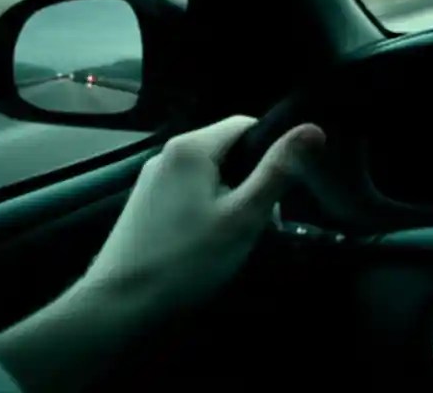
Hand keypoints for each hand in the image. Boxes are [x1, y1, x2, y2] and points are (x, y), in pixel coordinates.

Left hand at [0, 116, 323, 392]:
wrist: (118, 307)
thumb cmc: (188, 259)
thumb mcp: (244, 216)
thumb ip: (279, 171)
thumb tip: (314, 129)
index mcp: (192, 148)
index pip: (247, 125)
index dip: (273, 151)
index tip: (283, 191)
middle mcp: (167, 155)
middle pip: (228, 152)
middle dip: (253, 182)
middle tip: (264, 224)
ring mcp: (151, 181)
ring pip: (210, 176)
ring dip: (233, 201)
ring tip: (239, 239)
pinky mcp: (144, 207)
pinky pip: (189, 194)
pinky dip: (209, 211)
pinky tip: (210, 245)